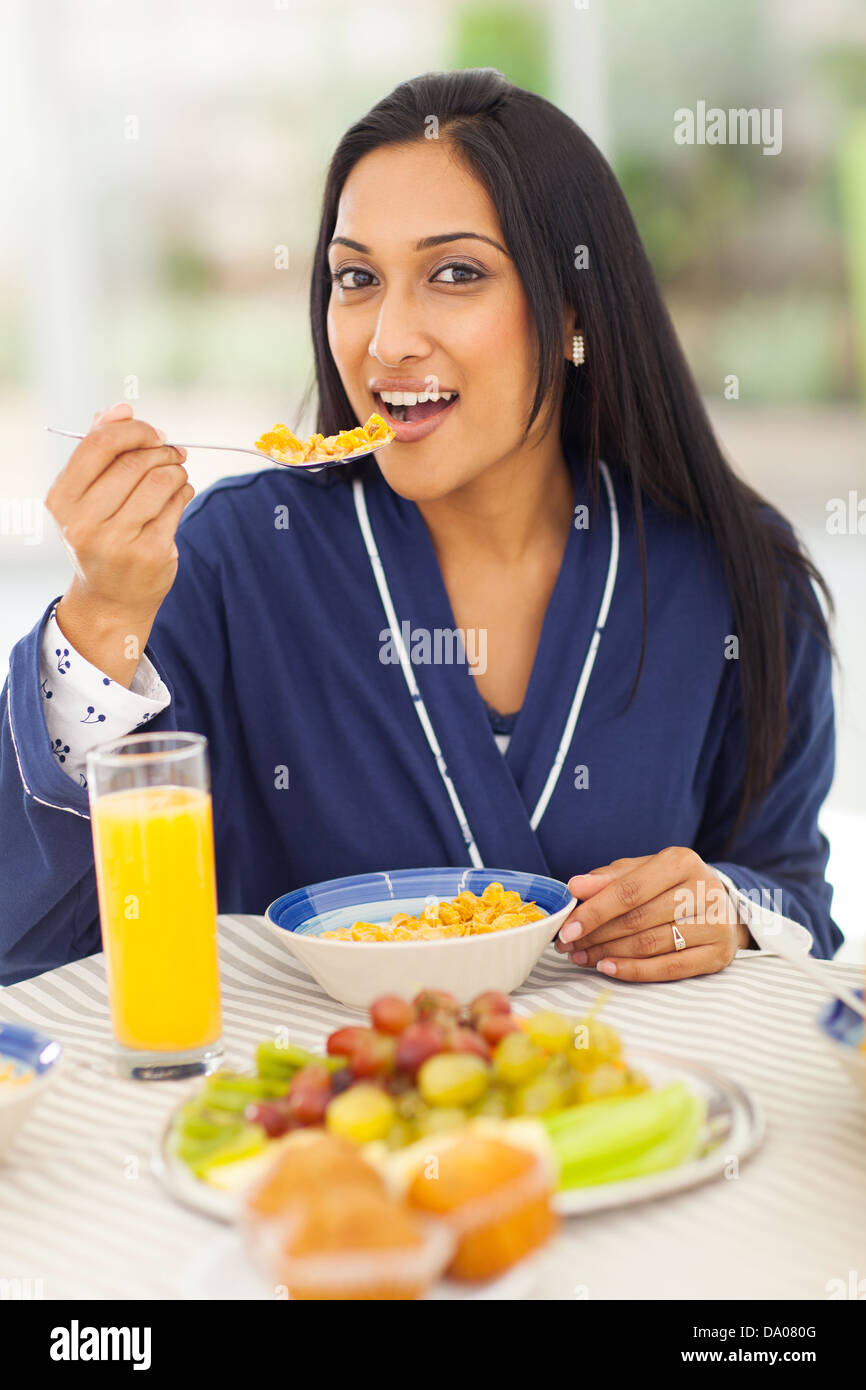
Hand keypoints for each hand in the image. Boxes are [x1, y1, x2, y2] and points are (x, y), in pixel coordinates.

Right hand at [46, 403, 193, 685]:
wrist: (110, 599)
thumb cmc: (100, 536)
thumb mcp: (86, 497)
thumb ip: (99, 450)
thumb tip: (121, 408)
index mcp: (62, 501)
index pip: (100, 445)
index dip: (134, 430)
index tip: (153, 433)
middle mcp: (84, 523)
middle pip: (135, 461)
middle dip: (162, 450)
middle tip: (174, 452)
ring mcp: (118, 541)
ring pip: (160, 481)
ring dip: (176, 470)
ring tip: (177, 474)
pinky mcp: (151, 553)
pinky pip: (177, 504)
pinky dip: (184, 491)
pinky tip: (180, 494)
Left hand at [555, 847, 750, 981]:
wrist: (722, 906)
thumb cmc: (671, 887)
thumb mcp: (642, 872)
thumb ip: (609, 879)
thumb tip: (575, 887)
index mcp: (682, 861)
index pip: (630, 890)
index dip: (595, 911)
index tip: (567, 928)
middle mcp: (704, 889)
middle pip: (638, 919)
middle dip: (596, 935)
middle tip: (568, 946)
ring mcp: (716, 924)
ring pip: (651, 945)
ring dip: (609, 954)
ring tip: (582, 957)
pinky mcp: (719, 954)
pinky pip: (670, 967)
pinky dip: (634, 970)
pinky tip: (608, 968)